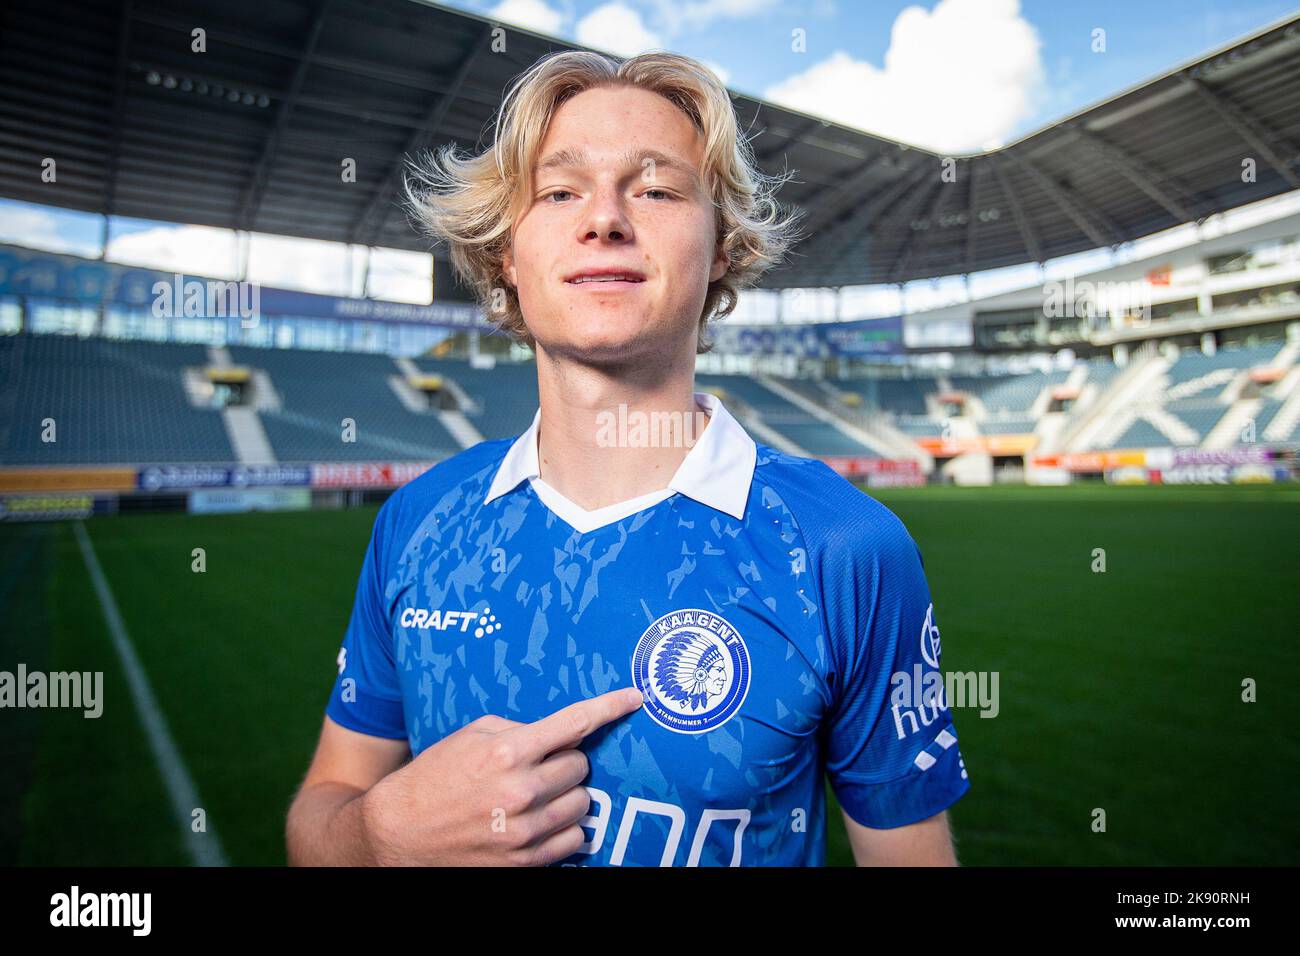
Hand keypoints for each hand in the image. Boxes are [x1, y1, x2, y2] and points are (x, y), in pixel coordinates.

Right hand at [361, 686, 643, 865]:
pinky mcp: (525, 862)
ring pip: (582, 803)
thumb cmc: (434, 777)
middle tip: (543, 766)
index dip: (610, 707)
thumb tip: (561, 733)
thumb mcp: (470, 735)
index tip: (634, 698)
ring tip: (538, 795)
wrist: (398, 834)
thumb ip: (519, 729)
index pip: (575, 723)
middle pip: (581, 767)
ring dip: (567, 796)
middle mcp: (521, 790)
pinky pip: (574, 839)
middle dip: (568, 762)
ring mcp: (525, 830)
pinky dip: (566, 829)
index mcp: (507, 751)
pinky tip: (541, 821)